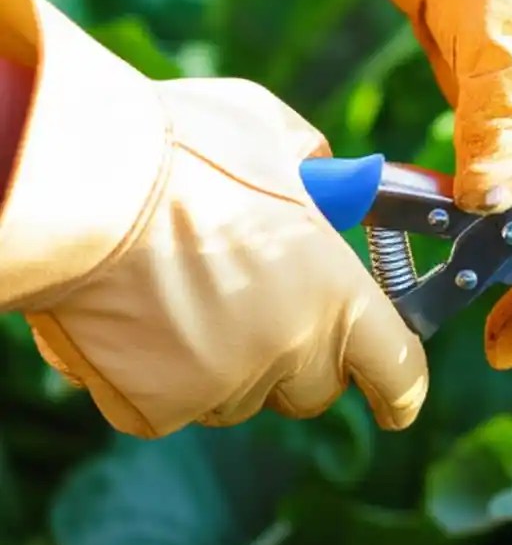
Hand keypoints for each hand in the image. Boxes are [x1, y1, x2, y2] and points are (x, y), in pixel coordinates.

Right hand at [0, 0, 427, 437]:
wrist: (77, 186)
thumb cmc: (181, 148)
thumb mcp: (276, 136)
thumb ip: (319, 172)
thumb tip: (328, 180)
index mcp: (337, 295)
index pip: (396, 370)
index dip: (400, 389)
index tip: (399, 402)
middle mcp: (290, 351)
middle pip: (313, 386)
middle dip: (297, 353)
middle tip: (258, 302)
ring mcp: (223, 387)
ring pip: (240, 395)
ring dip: (227, 362)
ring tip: (181, 291)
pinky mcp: (156, 408)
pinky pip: (171, 403)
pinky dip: (158, 373)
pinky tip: (138, 316)